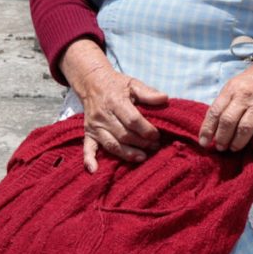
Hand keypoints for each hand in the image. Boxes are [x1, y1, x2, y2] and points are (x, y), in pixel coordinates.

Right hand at [66, 41, 169, 171]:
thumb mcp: (133, 84)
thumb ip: (148, 92)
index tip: (157, 135)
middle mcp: (103, 115)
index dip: (146, 130)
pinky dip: (89, 159)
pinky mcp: (88, 133)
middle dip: (141, 143)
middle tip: (154, 147)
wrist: (92, 83)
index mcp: (115, 101)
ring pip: (111, 144)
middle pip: (123, 135)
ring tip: (142, 157)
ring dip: (127, 153)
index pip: (132, 120)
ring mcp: (94, 126)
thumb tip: (165, 99)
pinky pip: (88, 148)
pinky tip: (94, 170)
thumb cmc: (117, 85)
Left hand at [198, 40, 252, 152]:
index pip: (215, 112)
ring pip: (245, 127)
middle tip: (220, 147)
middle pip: (228, 121)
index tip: (203, 142)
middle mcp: (244, 97)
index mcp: (231, 90)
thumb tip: (213, 124)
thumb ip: (225, 102)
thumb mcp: (235, 85)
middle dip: (222, 138)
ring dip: (238, 142)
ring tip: (234, 148)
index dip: (207, 129)